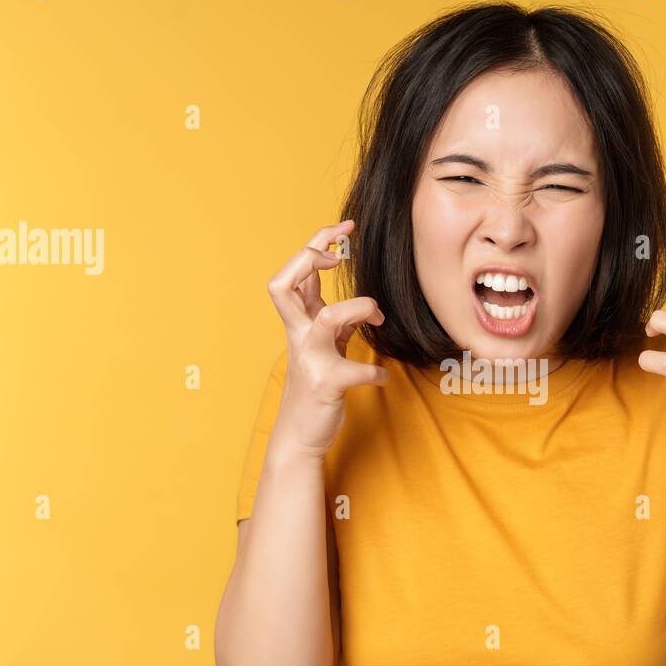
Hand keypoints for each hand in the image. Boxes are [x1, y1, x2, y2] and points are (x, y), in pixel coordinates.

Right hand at [266, 218, 387, 459]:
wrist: (300, 435)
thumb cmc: (316, 387)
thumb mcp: (324, 347)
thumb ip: (333, 320)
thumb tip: (357, 304)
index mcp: (298, 323)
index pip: (294, 271)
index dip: (316, 244)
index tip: (345, 230)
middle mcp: (298, 336)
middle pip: (283, 284)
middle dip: (311, 257)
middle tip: (342, 253)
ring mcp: (310, 359)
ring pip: (325, 318)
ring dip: (358, 309)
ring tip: (378, 319)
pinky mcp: (326, 385)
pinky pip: (357, 371)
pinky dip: (376, 373)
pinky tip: (382, 378)